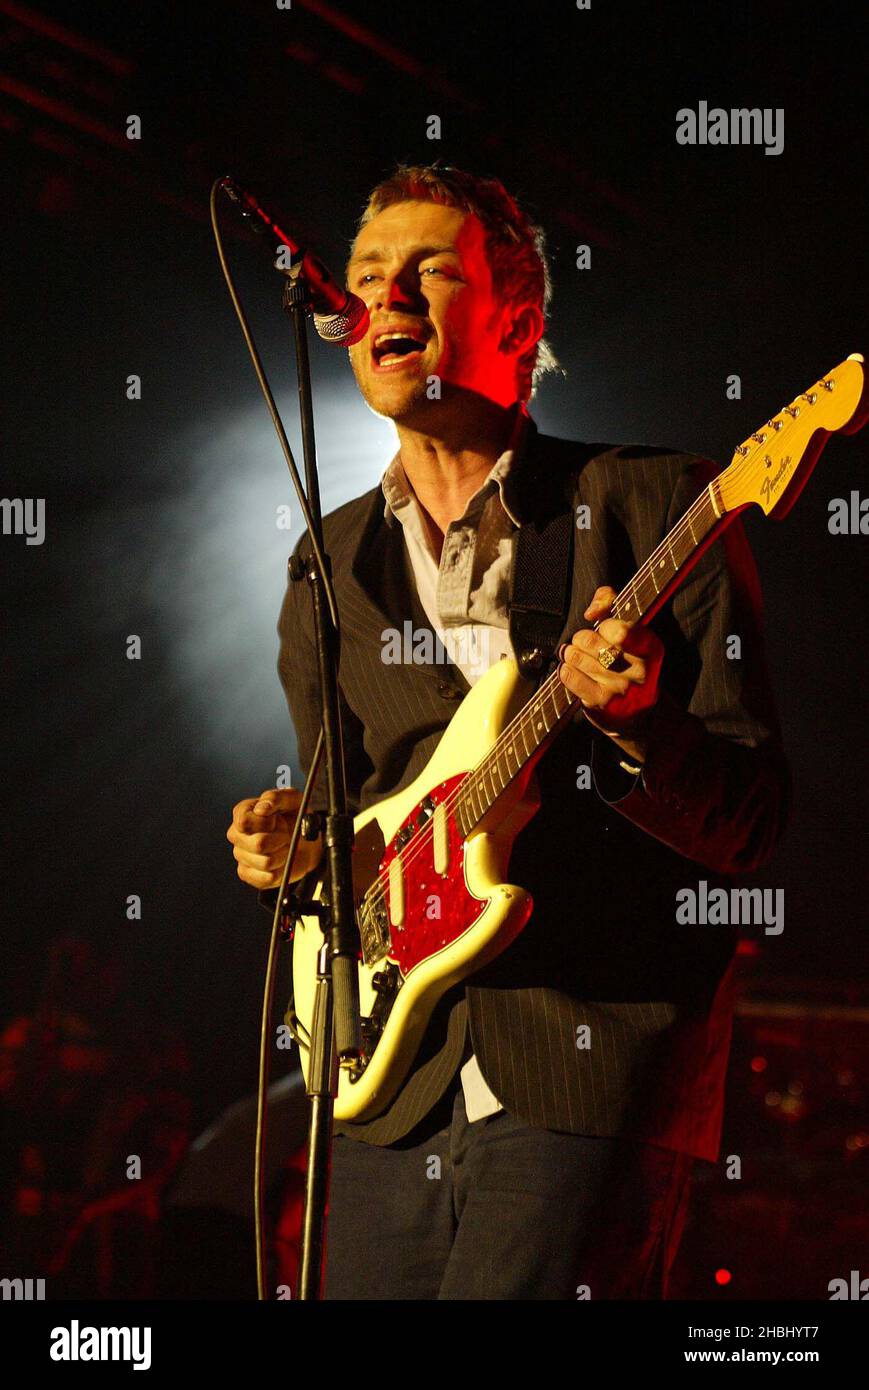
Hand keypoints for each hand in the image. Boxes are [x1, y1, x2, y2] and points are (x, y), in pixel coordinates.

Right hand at [226, 787, 322, 889]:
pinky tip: (281, 861)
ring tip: (285, 846)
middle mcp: (237, 834)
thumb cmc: (296, 816)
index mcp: (243, 812)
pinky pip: (266, 878)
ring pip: (266, 862)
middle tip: (286, 834)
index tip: (277, 819)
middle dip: (280, 839)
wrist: (306, 840)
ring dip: (283, 854)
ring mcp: (240, 855)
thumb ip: (276, 798)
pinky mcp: (248, 874)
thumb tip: (261, 808)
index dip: (266, 822)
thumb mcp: (293, 799)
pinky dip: (281, 871)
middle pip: (258, 844)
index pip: (244, 821)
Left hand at [558, 585, 663, 739]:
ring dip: (571, 654)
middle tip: (584, 645)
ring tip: (575, 657)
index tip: (603, 630)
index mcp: (651, 647)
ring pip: (577, 656)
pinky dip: (566, 670)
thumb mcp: (630, 631)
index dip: (604, 625)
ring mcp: (620, 688)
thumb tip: (593, 611)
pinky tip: (571, 670)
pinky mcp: (602, 702)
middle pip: (590, 639)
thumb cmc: (629, 664)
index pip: (620, 628)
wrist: (638, 714)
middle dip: (581, 639)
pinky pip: (571, 676)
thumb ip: (611, 603)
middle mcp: (640, 669)